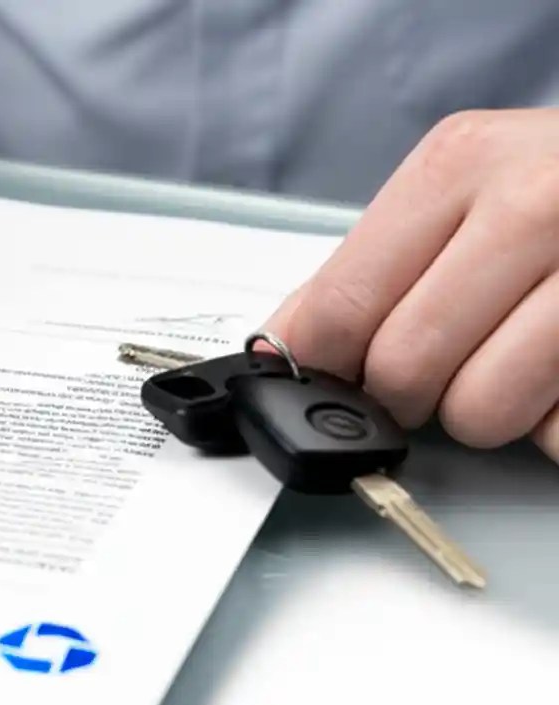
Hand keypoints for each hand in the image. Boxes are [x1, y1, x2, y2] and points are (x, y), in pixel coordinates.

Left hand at [266, 109, 558, 460]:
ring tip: (518, 359)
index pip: (342, 307)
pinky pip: (555, 433)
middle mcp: (534, 204)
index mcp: (460, 164)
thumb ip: (370, 267)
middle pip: (403, 367)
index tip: (327, 383)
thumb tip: (281, 345)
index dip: (322, 367)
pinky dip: (550, 426)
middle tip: (444, 364)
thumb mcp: (462, 190)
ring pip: (480, 411)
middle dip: (409, 393)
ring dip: (488, 411)